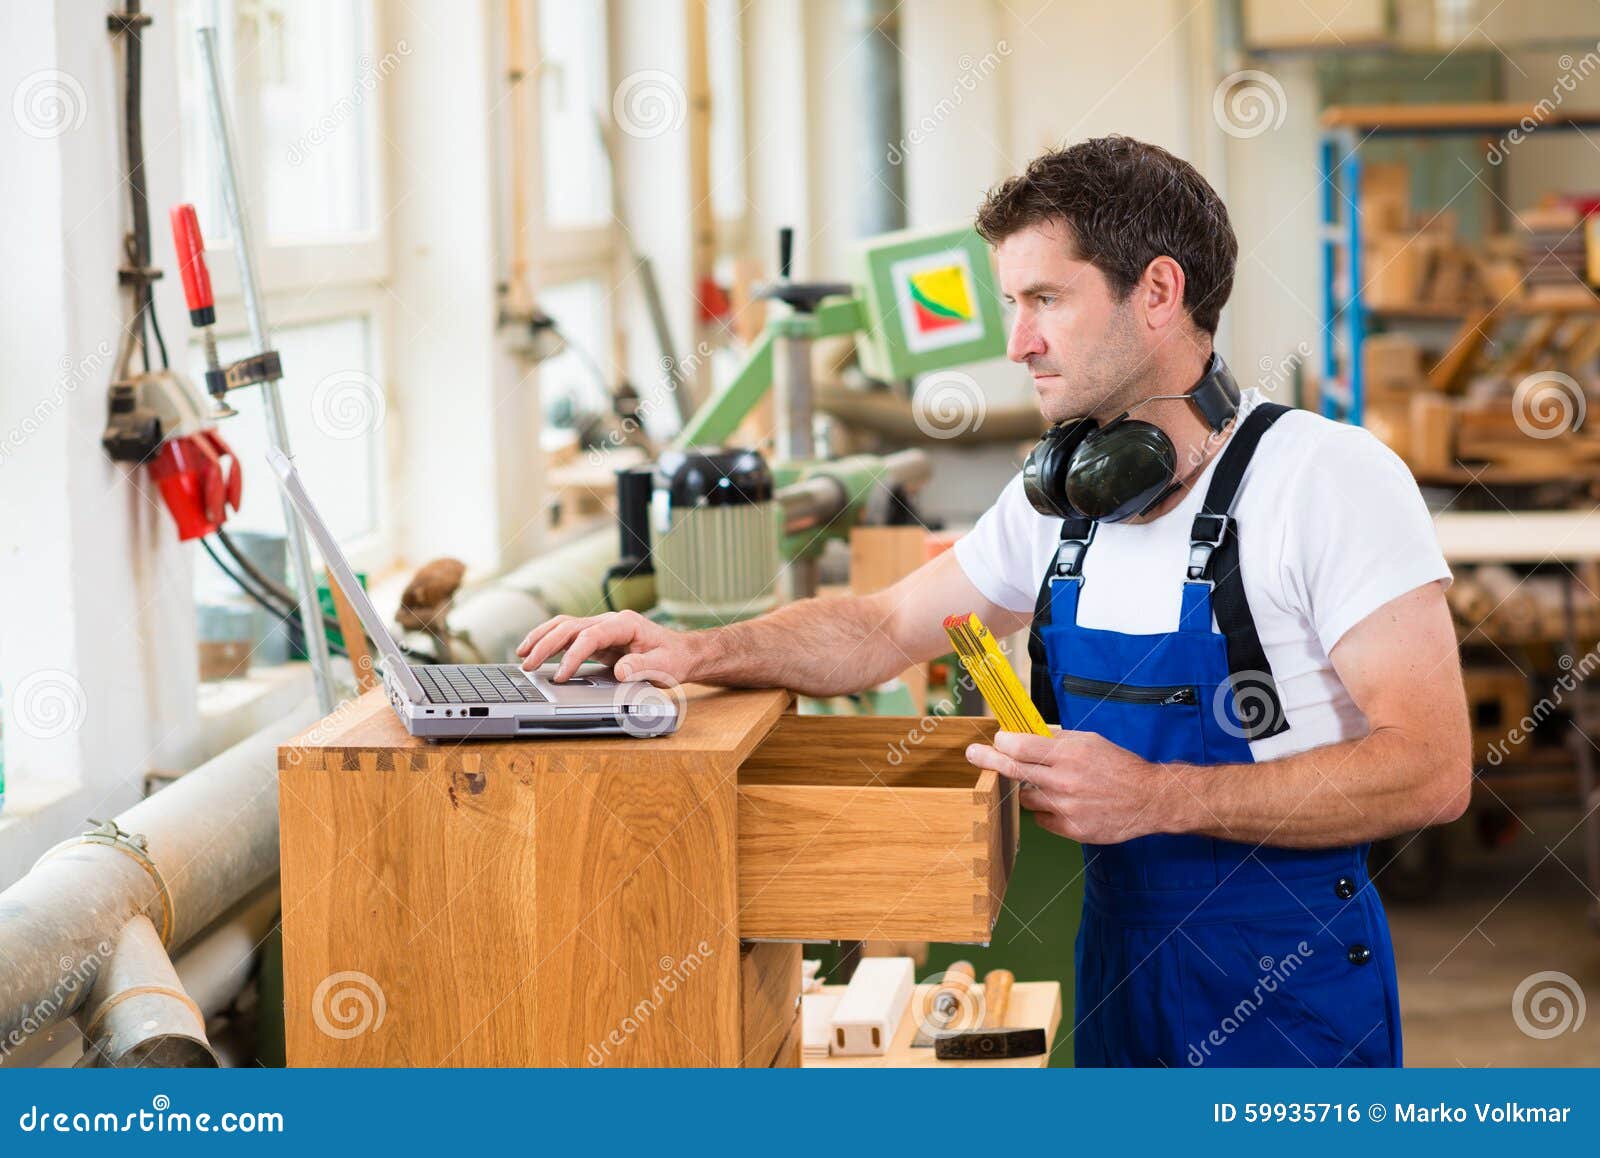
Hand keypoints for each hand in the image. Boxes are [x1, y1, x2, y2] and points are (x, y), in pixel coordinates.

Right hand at [515, 609, 705, 682]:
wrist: (682, 653)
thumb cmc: (674, 658)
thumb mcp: (665, 666)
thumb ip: (643, 667)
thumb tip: (620, 670)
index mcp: (625, 624)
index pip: (590, 636)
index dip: (573, 655)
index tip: (562, 675)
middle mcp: (610, 622)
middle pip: (570, 627)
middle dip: (546, 645)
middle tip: (528, 665)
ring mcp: (602, 628)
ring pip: (564, 626)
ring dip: (541, 638)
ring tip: (521, 655)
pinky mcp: (598, 639)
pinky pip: (568, 636)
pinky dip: (549, 641)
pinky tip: (535, 651)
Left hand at [964, 729, 1192, 843]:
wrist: (1148, 799)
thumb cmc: (1118, 766)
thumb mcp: (1089, 741)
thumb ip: (1056, 739)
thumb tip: (1024, 732)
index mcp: (1069, 754)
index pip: (1020, 746)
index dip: (1003, 742)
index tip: (998, 740)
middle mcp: (1064, 780)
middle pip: (1013, 770)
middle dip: (988, 760)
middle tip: (973, 754)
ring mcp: (1066, 807)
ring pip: (1026, 798)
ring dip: (1029, 789)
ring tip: (1051, 784)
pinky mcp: (1071, 829)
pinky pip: (1041, 819)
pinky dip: (1046, 811)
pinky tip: (1064, 803)